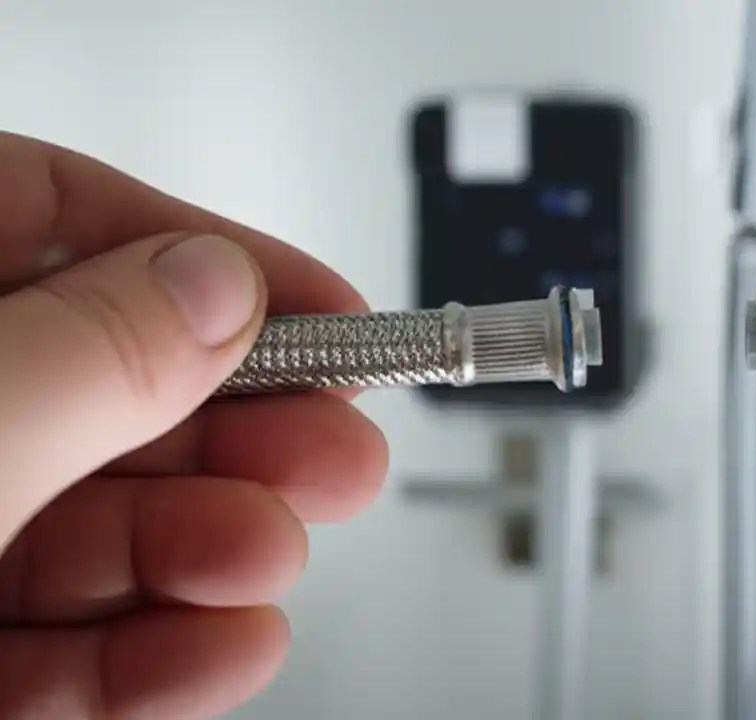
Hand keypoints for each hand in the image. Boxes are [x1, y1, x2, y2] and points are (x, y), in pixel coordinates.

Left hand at [0, 132, 386, 717]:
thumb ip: (83, 354)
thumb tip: (213, 288)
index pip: (50, 216)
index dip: (200, 252)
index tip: (325, 303)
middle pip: (98, 385)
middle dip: (239, 426)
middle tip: (339, 445)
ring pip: (91, 524)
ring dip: (213, 544)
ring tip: (275, 555)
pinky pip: (59, 652)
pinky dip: (154, 658)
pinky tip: (227, 644)